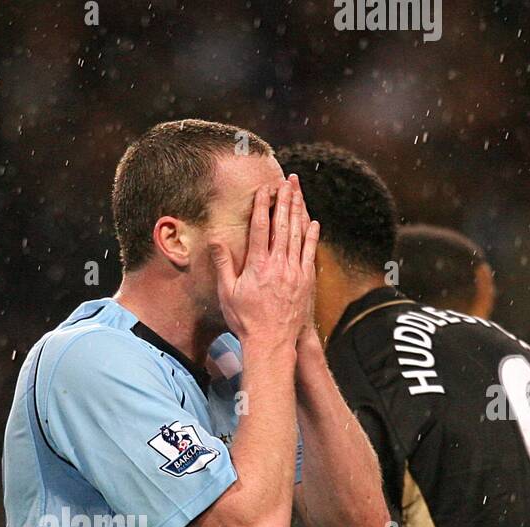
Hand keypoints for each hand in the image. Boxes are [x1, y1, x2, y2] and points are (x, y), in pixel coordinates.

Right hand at [210, 174, 317, 350]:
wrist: (273, 343)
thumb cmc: (246, 321)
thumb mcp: (228, 293)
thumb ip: (223, 264)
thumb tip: (216, 240)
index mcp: (258, 265)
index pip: (261, 228)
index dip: (263, 206)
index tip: (265, 189)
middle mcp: (278, 264)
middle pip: (283, 225)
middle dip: (285, 200)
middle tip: (288, 181)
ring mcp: (295, 271)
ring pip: (298, 234)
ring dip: (299, 211)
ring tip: (299, 193)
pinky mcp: (306, 281)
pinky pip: (310, 252)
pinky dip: (312, 235)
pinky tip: (313, 222)